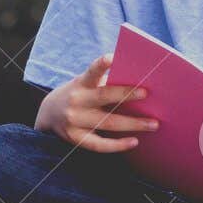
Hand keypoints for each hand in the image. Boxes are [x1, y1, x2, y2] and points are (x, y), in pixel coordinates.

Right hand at [35, 54, 157, 153]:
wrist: (49, 113)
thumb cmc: (80, 94)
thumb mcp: (86, 83)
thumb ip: (106, 82)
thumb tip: (141, 83)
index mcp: (82, 83)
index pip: (92, 71)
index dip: (101, 65)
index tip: (112, 57)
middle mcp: (77, 101)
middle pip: (104, 97)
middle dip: (126, 94)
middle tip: (147, 93)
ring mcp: (75, 121)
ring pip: (108, 122)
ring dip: (133, 124)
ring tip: (153, 124)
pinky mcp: (76, 138)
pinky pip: (99, 144)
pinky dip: (117, 145)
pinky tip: (134, 142)